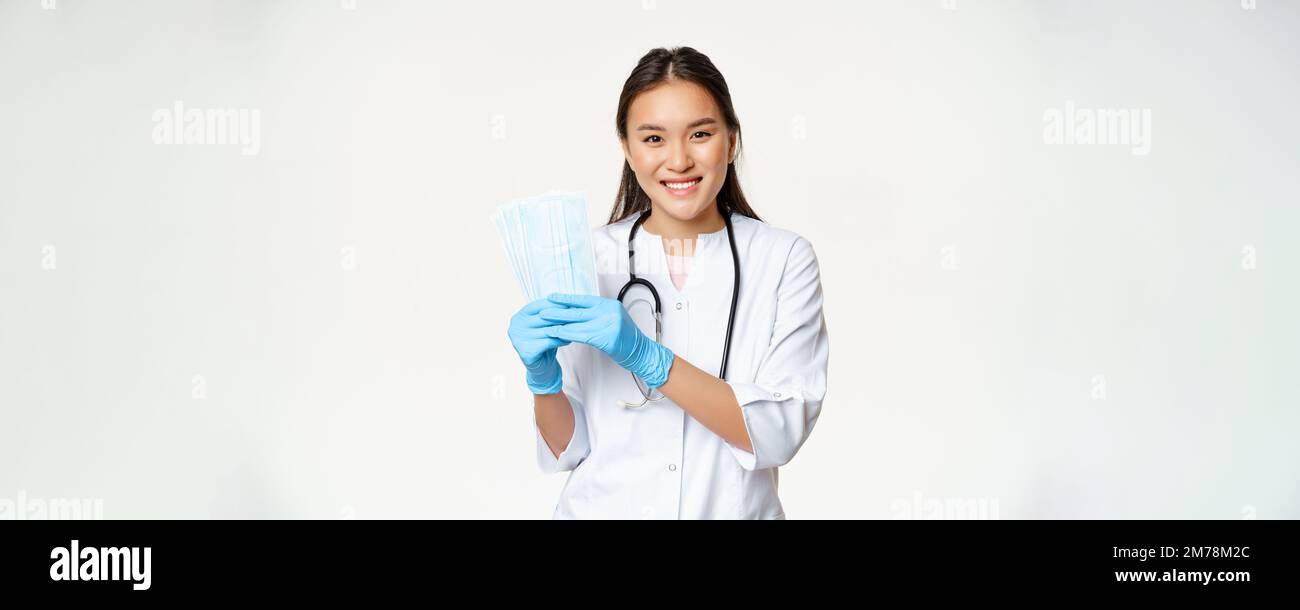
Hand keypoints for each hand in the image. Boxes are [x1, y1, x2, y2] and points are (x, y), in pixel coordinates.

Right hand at [507, 298, 571, 393]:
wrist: (541, 368)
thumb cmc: (544, 342)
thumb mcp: (544, 325)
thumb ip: (550, 313)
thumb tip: (568, 299)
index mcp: (518, 317)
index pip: (539, 305)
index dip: (556, 303)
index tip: (572, 302)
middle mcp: (515, 327)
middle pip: (544, 317)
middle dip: (562, 315)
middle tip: (579, 313)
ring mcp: (518, 340)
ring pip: (548, 330)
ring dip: (564, 327)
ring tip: (578, 325)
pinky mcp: (526, 351)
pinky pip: (549, 342)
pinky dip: (561, 339)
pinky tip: (570, 339)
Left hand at [539, 293, 674, 388]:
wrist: (641, 352)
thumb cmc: (626, 339)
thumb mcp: (612, 320)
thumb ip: (597, 314)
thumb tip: (576, 311)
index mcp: (610, 305)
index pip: (584, 299)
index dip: (567, 298)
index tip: (552, 297)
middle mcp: (610, 311)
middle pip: (579, 309)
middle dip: (559, 309)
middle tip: (543, 308)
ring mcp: (609, 324)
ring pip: (578, 322)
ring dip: (559, 322)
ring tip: (545, 321)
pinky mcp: (607, 337)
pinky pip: (582, 334)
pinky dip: (567, 334)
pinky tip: (556, 334)